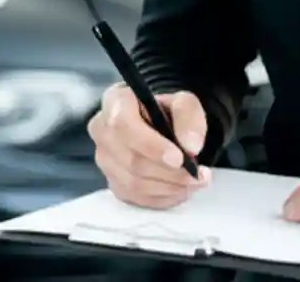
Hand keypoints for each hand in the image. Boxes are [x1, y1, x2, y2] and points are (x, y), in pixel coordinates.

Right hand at [87, 84, 211, 208]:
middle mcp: (102, 131)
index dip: (151, 146)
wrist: (158, 128)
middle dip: (170, 172)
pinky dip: (164, 198)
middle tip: (198, 174)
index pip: (123, 126)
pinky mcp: (112, 182)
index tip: (179, 158)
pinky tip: (181, 189)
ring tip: (195, 181)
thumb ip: (189, 115)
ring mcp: (104, 160)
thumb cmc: (165, 112)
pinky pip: (137, 198)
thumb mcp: (183, 102)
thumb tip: (191, 146)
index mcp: (115, 102)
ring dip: (170, 187)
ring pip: (134, 183)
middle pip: (131, 160)